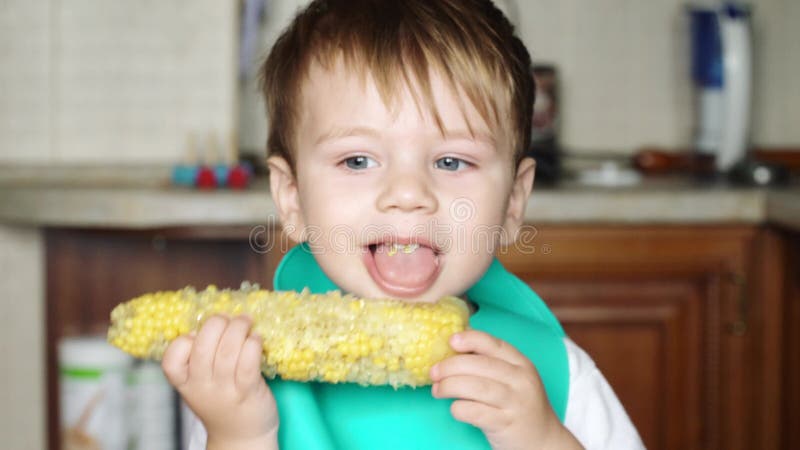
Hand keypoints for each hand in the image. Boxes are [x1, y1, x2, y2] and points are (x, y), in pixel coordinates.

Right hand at [162, 315, 278, 449]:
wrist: (242, 436)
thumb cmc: (222, 402)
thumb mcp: (201, 384)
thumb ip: (200, 358)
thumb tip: (216, 319)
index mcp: (185, 382)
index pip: (170, 359)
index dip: (183, 339)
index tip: (197, 333)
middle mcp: (202, 386)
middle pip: (202, 345)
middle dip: (217, 322)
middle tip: (231, 318)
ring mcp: (224, 390)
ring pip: (227, 350)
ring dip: (239, 328)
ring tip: (247, 321)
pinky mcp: (247, 391)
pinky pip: (248, 362)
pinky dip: (253, 344)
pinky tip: (256, 338)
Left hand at [430, 330, 582, 449]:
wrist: (543, 441)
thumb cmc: (520, 406)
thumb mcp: (514, 380)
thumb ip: (491, 364)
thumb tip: (454, 348)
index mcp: (522, 364)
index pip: (493, 344)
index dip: (470, 339)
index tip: (450, 341)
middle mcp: (521, 380)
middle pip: (479, 365)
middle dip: (450, 366)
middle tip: (434, 372)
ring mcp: (516, 403)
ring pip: (474, 387)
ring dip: (449, 386)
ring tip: (437, 390)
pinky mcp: (506, 424)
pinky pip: (474, 412)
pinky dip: (458, 408)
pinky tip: (455, 408)